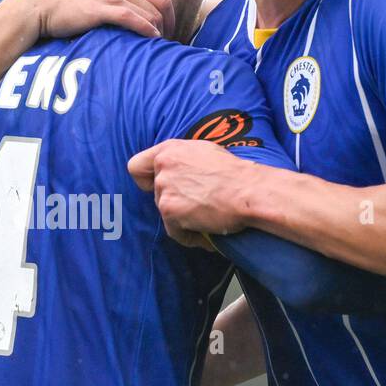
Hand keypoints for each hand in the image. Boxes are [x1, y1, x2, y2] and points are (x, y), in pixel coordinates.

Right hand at [20, 0, 173, 42]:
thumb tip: (130, 19)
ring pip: (149, 14)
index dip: (170, 19)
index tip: (168, 36)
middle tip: (167, 48)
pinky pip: (133, 18)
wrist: (40, 4)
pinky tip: (150, 41)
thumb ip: (115, 1)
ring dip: (158, 33)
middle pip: (160, 6)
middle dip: (169, 28)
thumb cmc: (66, 4)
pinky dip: (146, 31)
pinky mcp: (102, 8)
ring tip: (158, 51)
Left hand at [128, 139, 257, 246]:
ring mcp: (164, 188)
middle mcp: (162, 166)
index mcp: (169, 150)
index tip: (158, 187)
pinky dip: (189, 235)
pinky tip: (206, 231)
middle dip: (175, 201)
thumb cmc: (235, 173)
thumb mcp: (204, 152)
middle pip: (156, 194)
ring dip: (184, 218)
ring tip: (207, 217)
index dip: (147, 180)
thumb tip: (177, 170)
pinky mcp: (169, 210)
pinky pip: (174, 231)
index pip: (136, 166)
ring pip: (166, 212)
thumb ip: (182, 160)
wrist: (249, 191)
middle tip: (200, 203)